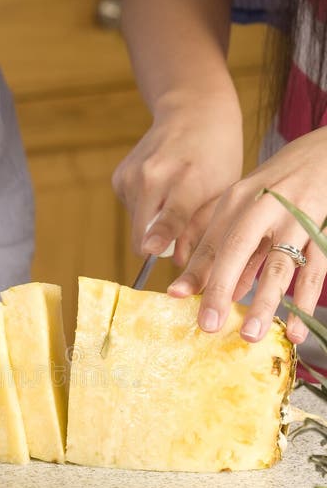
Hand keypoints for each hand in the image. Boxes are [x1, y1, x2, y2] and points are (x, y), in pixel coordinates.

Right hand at [112, 91, 243, 265]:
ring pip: (135, 224)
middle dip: (155, 244)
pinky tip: (160, 188)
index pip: (170, 214)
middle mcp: (153, 175)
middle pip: (142, 231)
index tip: (149, 250)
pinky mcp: (119, 176)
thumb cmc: (217, 156)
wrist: (193, 111)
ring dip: (151, 224)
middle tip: (179, 233)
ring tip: (173, 199)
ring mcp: (132, 174)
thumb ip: (201, 229)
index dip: (159, 235)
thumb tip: (179, 262)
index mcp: (187, 180)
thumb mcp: (222, 193)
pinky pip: (130, 210)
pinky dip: (144, 208)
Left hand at [167, 128, 326, 342]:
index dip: (194, 270)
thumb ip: (234, 247)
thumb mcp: (250, 206)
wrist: (325, 153)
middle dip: (221, 289)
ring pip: (279, 265)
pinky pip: (314, 271)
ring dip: (263, 302)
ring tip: (250, 335)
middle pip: (238, 249)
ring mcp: (297, 217)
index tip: (176, 296)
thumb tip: (220, 292)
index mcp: (238, 200)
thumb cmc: (280, 187)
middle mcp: (264, 206)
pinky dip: (304, 303)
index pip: (212, 240)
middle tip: (209, 325)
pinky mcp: (324, 229)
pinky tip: (295, 329)